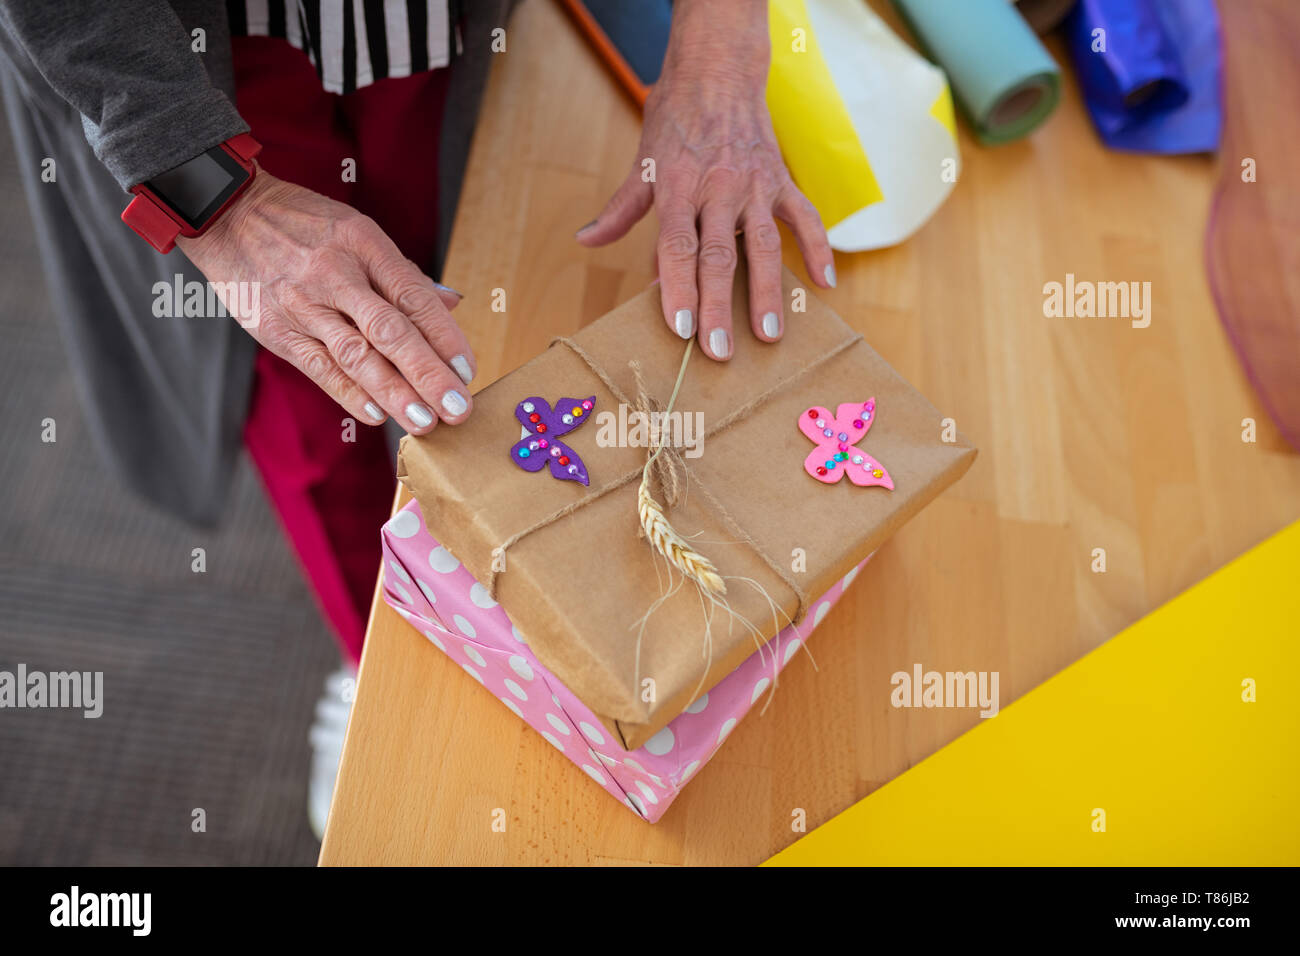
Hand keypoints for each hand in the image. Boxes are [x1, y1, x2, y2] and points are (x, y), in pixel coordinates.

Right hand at [178, 170, 474, 433]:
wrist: (228, 214)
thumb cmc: (304, 225)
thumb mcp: (359, 232)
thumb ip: (405, 274)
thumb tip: (452, 304)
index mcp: (365, 245)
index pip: (414, 297)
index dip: (445, 337)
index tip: (468, 371)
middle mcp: (336, 275)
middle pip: (390, 331)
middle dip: (428, 374)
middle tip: (457, 408)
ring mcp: (304, 305)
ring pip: (355, 355)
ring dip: (393, 393)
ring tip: (423, 422)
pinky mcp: (276, 330)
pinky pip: (317, 366)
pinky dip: (347, 393)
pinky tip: (374, 414)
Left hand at [575, 0, 835, 360]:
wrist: (718, 70)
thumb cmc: (675, 119)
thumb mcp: (642, 162)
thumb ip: (621, 209)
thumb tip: (586, 240)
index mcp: (678, 188)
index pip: (676, 247)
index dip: (678, 289)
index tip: (681, 330)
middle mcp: (718, 189)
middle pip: (718, 255)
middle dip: (718, 306)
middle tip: (719, 352)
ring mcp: (754, 186)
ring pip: (764, 245)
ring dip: (768, 292)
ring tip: (770, 336)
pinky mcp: (782, 180)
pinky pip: (806, 218)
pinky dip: (819, 249)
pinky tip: (825, 285)